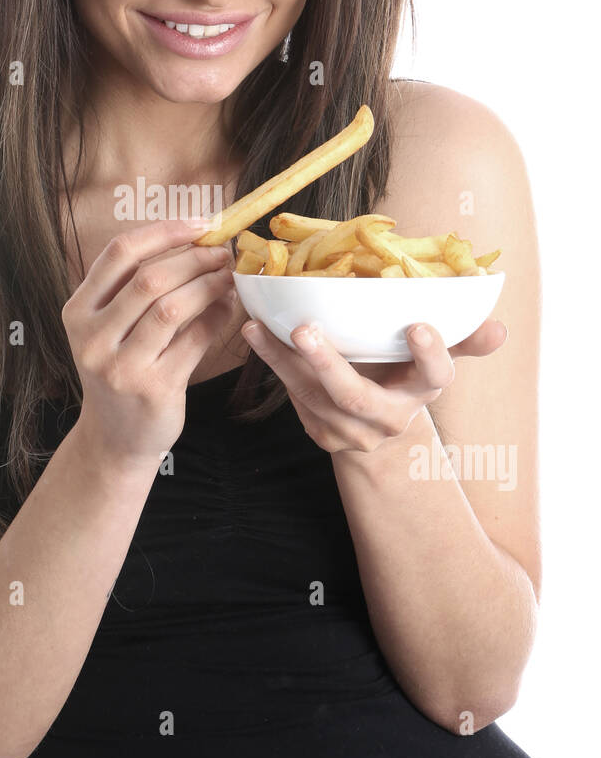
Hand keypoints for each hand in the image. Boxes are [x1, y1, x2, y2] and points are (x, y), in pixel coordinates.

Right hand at [63, 218, 236, 466]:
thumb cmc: (119, 370)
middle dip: (194, 259)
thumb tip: (198, 243)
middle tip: (222, 254)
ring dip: (208, 285)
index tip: (199, 225)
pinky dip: (216, 317)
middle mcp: (92, 337)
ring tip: (228, 277)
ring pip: (171, 307)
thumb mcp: (110, 328)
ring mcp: (120, 365)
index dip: (164, 231)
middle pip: (149, 278)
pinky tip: (227, 307)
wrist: (115, 438)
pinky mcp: (152, 387)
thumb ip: (138, 289)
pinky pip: (193, 340)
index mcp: (77, 311)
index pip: (119, 253)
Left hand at [240, 316, 506, 456]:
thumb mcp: (435, 360)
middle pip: (356, 396)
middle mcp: (388, 417)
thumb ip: (464, 340)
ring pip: (312, 397)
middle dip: (328, 364)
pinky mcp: (319, 431)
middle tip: (305, 329)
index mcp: (423, 391)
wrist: (381, 430)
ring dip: (282, 361)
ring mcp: (350, 431)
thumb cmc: (406, 376)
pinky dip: (274, 366)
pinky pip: (294, 397)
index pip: (435, 376)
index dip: (431, 354)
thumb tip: (500, 328)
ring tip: (258, 327)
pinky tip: (256, 335)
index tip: (418, 326)